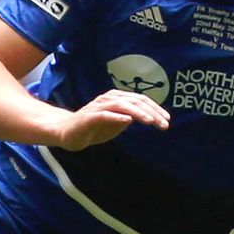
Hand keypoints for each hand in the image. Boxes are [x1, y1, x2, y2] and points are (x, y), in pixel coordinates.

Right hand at [54, 88, 170, 150]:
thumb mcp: (116, 125)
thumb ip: (129, 119)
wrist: (67, 134)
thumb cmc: (93, 129)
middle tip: (165, 124)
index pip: (140, 100)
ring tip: (151, 121)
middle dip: (152, 112)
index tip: (167, 120)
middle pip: (135, 101)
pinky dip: (117, 116)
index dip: (155, 109)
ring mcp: (99, 106)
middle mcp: (109, 99)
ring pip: (123, 105)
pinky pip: (105, 115)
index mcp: (117, 98)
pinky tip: (128, 120)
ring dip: (139, 113)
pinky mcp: (89, 116)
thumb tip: (147, 117)